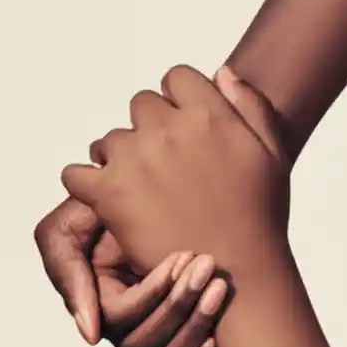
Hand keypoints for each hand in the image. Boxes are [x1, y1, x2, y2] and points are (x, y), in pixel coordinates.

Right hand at [34, 201, 227, 346]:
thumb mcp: (67, 230)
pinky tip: (219, 328)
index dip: (150, 293)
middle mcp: (123, 325)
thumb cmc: (101, 205)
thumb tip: (91, 336)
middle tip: (205, 265)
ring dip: (194, 327)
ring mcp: (155, 333)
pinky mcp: (184, 334)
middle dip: (176, 307)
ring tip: (219, 286)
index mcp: (95, 303)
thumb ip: (67, 274)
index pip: (119, 318)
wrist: (148, 189)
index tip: (179, 256)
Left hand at [61, 65, 290, 281]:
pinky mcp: (110, 194)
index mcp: (209, 113)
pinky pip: (75, 173)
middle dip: (147, 130)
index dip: (176, 103)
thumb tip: (222, 71)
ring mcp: (136, 160)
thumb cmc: (258, 217)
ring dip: (118, 159)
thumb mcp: (271, 153)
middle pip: (140, 104)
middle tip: (159, 167)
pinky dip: (83, 184)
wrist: (237, 276)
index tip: (181, 132)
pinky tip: (102, 199)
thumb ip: (249, 105)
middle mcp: (169, 129)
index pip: (175, 77)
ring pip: (109, 140)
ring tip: (137, 191)